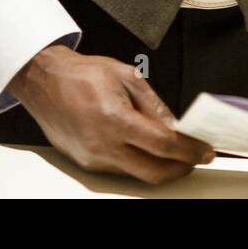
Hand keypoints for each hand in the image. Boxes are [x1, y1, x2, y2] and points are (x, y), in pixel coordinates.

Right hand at [6, 42, 215, 184]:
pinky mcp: (84, 164)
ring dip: (157, 166)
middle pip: (153, 172)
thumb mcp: (126, 75)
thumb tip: (176, 126)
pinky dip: (135, 161)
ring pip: (136, 174)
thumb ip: (154, 104)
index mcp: (115, 119)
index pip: (163, 145)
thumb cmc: (81, 74)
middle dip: (179, 168)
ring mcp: (92, 159)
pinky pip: (118, 170)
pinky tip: (140, 147)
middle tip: (193, 158)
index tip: (203, 150)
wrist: (44, 81)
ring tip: (168, 149)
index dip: (189, 150)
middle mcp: (103, 145)